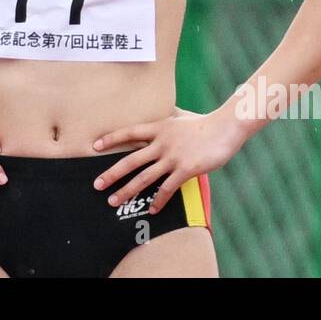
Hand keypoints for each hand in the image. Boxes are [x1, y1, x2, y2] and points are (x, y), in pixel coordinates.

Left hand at [90, 106, 246, 214]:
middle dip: (112, 174)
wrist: (225, 127)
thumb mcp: (181, 115)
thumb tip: (165, 109)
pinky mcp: (186, 169)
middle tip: (97, 185)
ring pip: (144, 177)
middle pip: (131, 160)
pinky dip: (158, 200)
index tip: (95, 146)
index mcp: (159, 127)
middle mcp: (162, 143)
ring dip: (127, 191)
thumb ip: (169, 116)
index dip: (111, 139)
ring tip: (114, 201)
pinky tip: (151, 210)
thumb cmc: (204, 122)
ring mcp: (173, 157)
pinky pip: (167, 188)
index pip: (129, 132)